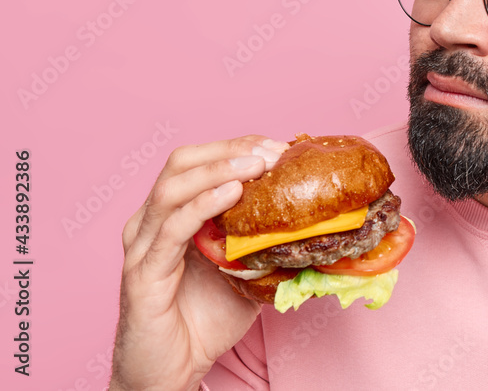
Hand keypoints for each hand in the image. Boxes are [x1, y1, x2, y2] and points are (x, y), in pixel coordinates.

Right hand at [110, 135, 288, 390]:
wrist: (172, 373)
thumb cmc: (205, 321)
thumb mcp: (247, 271)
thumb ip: (267, 242)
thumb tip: (318, 223)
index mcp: (173, 215)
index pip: (201, 161)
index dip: (239, 147)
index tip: (280, 147)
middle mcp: (150, 222)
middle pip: (183, 162)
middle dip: (230, 150)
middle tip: (272, 152)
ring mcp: (142, 246)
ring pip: (172, 188)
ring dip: (218, 170)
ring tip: (255, 165)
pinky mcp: (142, 274)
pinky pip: (171, 230)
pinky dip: (202, 205)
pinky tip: (231, 194)